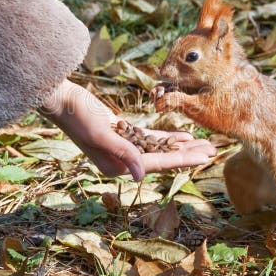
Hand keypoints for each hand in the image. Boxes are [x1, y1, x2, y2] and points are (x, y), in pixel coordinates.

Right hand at [39, 80, 214, 180]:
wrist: (61, 100)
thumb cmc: (78, 117)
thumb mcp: (102, 134)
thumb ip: (123, 153)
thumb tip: (142, 174)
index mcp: (117, 166)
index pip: (158, 163)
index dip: (184, 160)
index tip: (206, 157)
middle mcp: (122, 161)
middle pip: (163, 158)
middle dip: (189, 154)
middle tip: (214, 151)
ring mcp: (122, 148)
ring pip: (159, 148)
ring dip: (182, 145)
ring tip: (205, 143)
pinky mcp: (122, 134)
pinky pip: (150, 138)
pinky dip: (168, 137)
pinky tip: (185, 135)